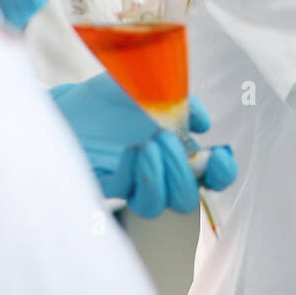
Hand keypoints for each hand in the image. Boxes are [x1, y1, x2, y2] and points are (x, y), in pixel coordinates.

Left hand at [52, 73, 236, 217]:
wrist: (73, 101)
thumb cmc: (115, 95)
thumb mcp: (154, 88)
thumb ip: (183, 102)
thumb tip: (203, 125)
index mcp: (180, 150)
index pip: (212, 176)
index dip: (222, 173)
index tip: (219, 154)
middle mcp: (161, 172)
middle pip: (186, 201)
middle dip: (183, 174)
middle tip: (166, 139)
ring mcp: (134, 183)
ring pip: (157, 206)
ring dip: (158, 178)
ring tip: (146, 145)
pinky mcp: (109, 186)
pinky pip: (127, 196)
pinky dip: (134, 174)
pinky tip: (130, 151)